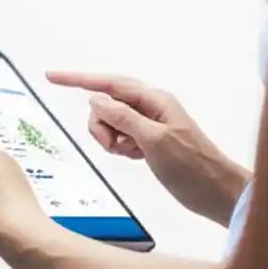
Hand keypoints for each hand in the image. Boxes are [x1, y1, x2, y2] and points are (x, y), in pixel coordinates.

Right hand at [47, 72, 250, 225]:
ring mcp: (148, 124)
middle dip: (99, 124)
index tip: (51, 76)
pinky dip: (118, 147)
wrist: (216, 192)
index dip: (78, 80)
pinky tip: (133, 157)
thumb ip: (123, 117)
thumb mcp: (154, 140)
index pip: (108, 83)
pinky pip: (119, 137)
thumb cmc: (192, 166)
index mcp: (154, 100)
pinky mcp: (147, 141)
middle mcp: (149, 107)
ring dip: (109, 138)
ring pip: (109, 122)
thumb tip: (95, 100)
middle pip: (105, 104)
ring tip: (128, 154)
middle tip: (114, 147)